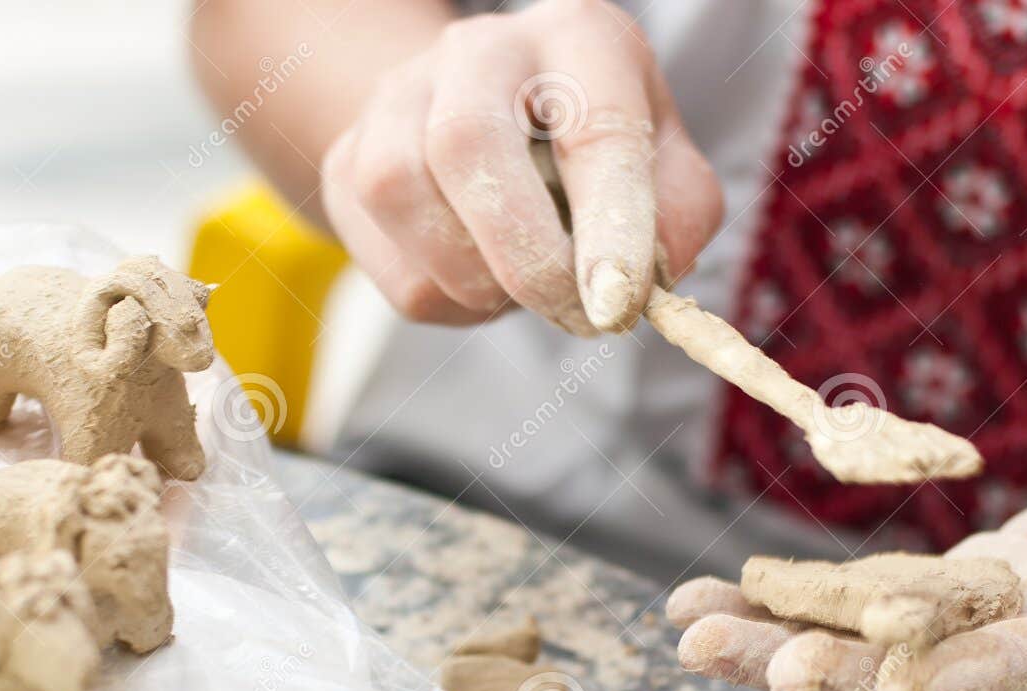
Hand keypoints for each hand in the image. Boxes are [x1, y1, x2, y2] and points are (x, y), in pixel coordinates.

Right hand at [320, 0, 721, 334]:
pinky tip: (483, 280)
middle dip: (526, 258)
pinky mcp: (347, 164)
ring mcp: (396, 99)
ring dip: (480, 282)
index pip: (595, 123)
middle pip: (465, 144)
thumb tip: (646, 280)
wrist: (484, 124)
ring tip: (530, 288)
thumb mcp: (664, 164)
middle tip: (576, 316)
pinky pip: (394, 267)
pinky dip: (451, 301)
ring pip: (407, 201)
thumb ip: (679, 215)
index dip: (610, 220)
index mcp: (576, 38)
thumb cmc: (592, 150)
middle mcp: (477, 50)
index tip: (620, 299)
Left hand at [668, 374, 1026, 690]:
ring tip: (684, 623)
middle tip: (732, 653)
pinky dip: (802, 602)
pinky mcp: (979, 590)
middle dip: (838, 671)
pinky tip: (722, 592)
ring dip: (785, 640)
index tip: (896, 686)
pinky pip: (878, 607)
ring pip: (886, 648)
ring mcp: (1010, 622)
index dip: (983, 675)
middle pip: (939, 678)